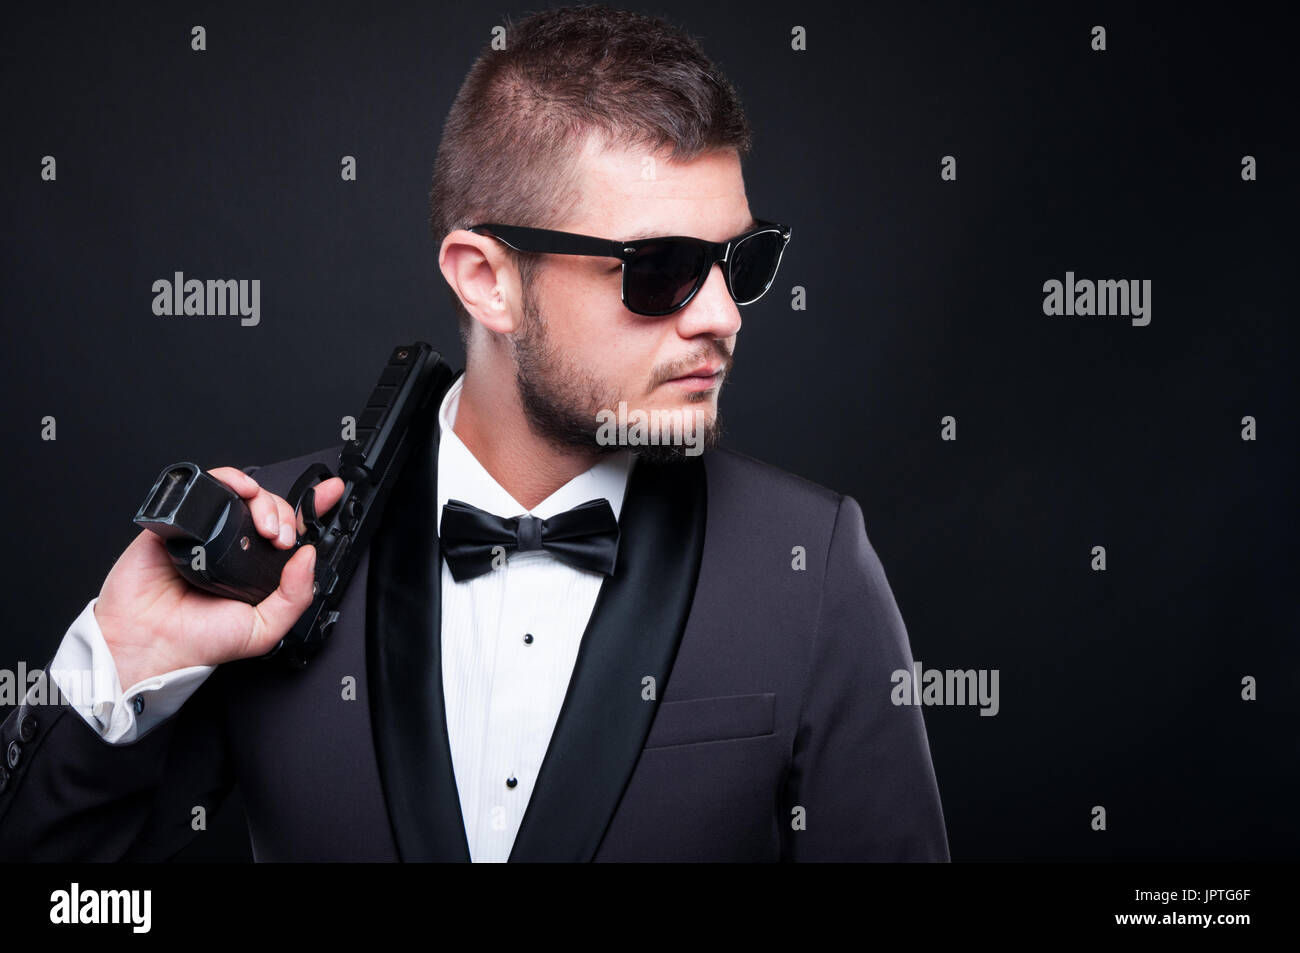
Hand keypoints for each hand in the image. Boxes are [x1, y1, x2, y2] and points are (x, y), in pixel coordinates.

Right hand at [94, 467, 345, 687]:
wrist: (148, 643)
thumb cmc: (196, 641)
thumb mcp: (263, 629)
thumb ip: (295, 597)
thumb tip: (309, 557)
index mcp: (255, 568)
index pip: (288, 530)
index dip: (311, 508)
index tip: (332, 492)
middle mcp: (234, 546)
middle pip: (269, 508)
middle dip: (285, 514)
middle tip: (281, 539)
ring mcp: (207, 531)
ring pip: (243, 493)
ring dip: (264, 500)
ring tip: (266, 528)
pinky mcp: (179, 521)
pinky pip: (207, 488)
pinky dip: (229, 480)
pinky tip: (241, 492)